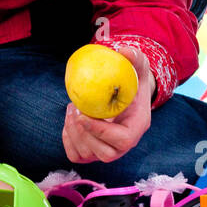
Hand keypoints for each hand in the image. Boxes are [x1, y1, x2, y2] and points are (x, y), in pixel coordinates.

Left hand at [61, 46, 153, 164]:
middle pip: (104, 154)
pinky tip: (69, 118)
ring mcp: (107, 150)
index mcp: (136, 128)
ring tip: (72, 107)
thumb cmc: (133, 81)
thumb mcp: (138, 67)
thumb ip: (135, 58)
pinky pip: (75, 155)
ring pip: (87, 155)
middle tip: (74, 108)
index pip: (123, 141)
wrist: (126, 95)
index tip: (84, 115)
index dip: (101, 131)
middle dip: (84, 133)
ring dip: (73, 133)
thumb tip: (124, 50)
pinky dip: (68, 139)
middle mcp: (123, 145)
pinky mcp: (92, 151)